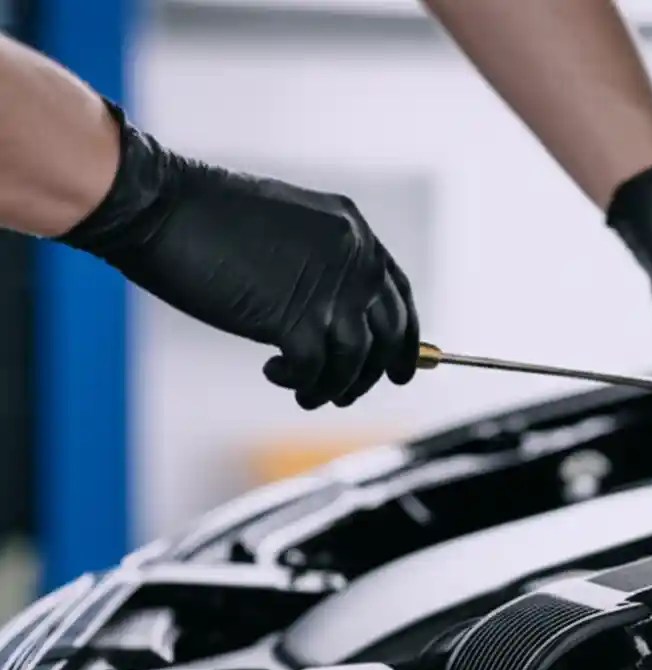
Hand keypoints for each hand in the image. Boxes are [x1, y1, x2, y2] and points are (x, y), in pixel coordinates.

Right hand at [57, 102, 418, 408]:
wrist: (161, 206)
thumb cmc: (209, 216)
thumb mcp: (288, 228)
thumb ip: (321, 262)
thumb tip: (335, 313)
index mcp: (353, 231)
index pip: (397, 292)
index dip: (404, 334)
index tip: (397, 364)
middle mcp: (354, 258)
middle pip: (389, 331)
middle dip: (376, 371)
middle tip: (350, 395)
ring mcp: (330, 289)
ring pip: (357, 359)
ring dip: (333, 385)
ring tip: (306, 392)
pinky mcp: (295, 318)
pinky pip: (316, 371)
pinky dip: (300, 382)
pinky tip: (274, 374)